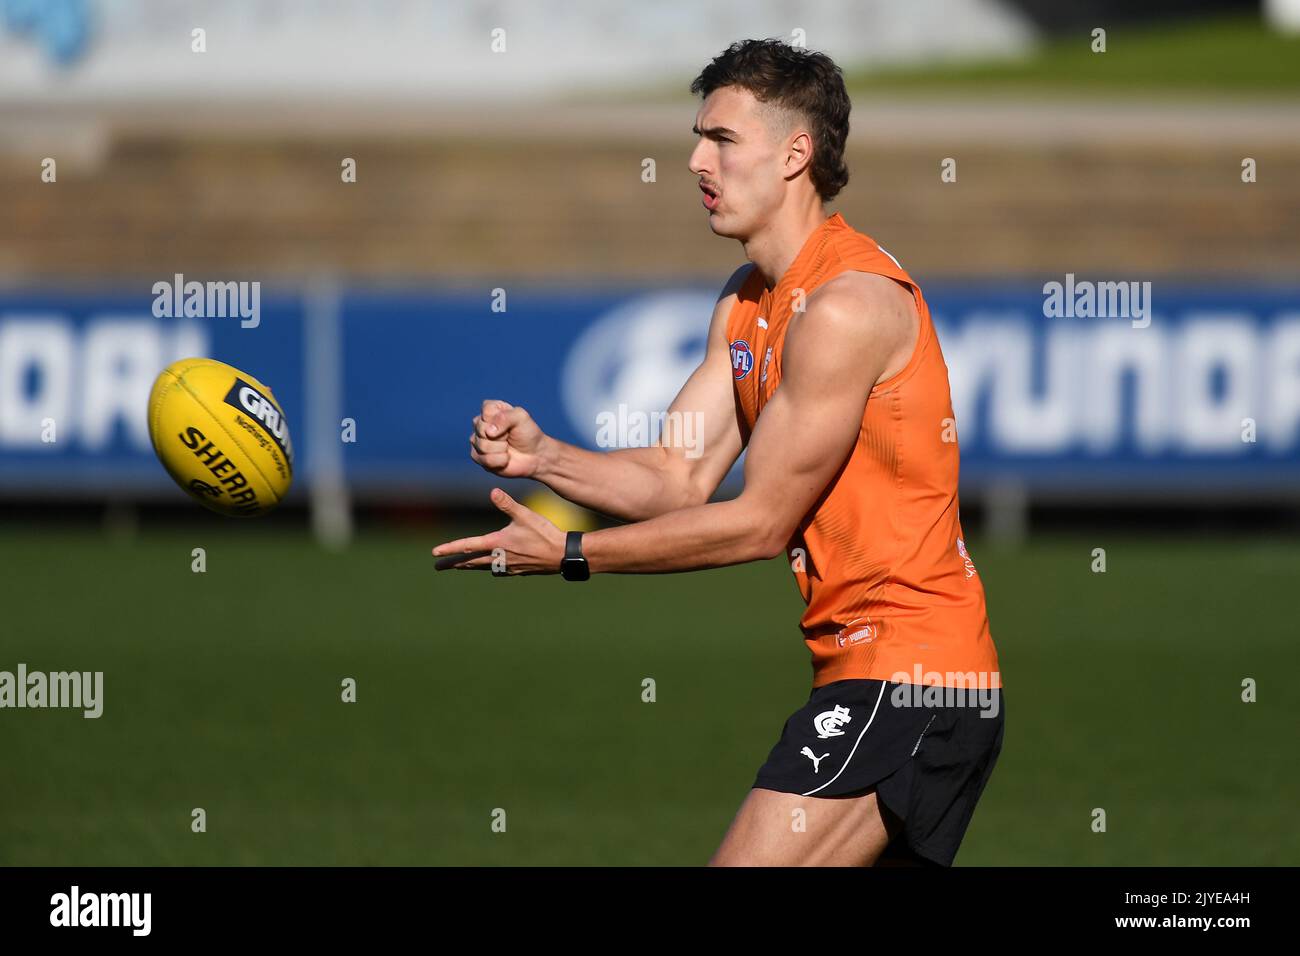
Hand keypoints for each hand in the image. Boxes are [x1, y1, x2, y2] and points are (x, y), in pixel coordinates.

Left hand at [432, 488, 565, 575]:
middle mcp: (499, 557)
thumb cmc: (544, 533)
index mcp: (497, 543)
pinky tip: (491, 567)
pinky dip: (489, 568)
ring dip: (469, 566)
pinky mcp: (519, 570)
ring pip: (483, 567)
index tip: (434, 553)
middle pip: (470, 562)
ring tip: (460, 566)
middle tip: (438, 567)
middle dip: (453, 563)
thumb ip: (508, 504)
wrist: (562, 555)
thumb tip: (493, 491)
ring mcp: (509, 566)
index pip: (468, 546)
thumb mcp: (526, 515)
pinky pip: (498, 570)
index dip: (450, 548)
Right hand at [470, 400, 546, 478]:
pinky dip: (500, 460)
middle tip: (509, 436)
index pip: (486, 411)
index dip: (500, 419)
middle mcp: (481, 424)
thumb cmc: (527, 433)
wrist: (534, 455)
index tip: (511, 423)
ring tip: (507, 447)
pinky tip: (505, 458)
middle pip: (481, 429)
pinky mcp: (479, 457)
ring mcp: (478, 441)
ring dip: (501, 449)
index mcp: (490, 410)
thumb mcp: (521, 418)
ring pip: (483, 445)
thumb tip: (489, 432)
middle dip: (501, 435)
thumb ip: (505, 417)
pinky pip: (484, 460)